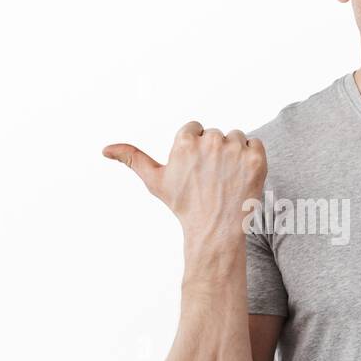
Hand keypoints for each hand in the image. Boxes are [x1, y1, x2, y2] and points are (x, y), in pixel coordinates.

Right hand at [102, 121, 266, 240]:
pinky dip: (252, 158)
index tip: (196, 170)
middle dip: (214, 152)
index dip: (195, 149)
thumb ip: (132, 158)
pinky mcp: (256, 159)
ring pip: (236, 138)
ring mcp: (235, 150)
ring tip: (226, 179)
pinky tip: (242, 177)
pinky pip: (256, 144)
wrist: (215, 231)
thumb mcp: (155, 181)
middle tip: (211, 179)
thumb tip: (104, 149)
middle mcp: (210, 141)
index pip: (194, 129)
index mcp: (185, 141)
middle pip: (215, 134)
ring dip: (234, 154)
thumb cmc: (184, 206)